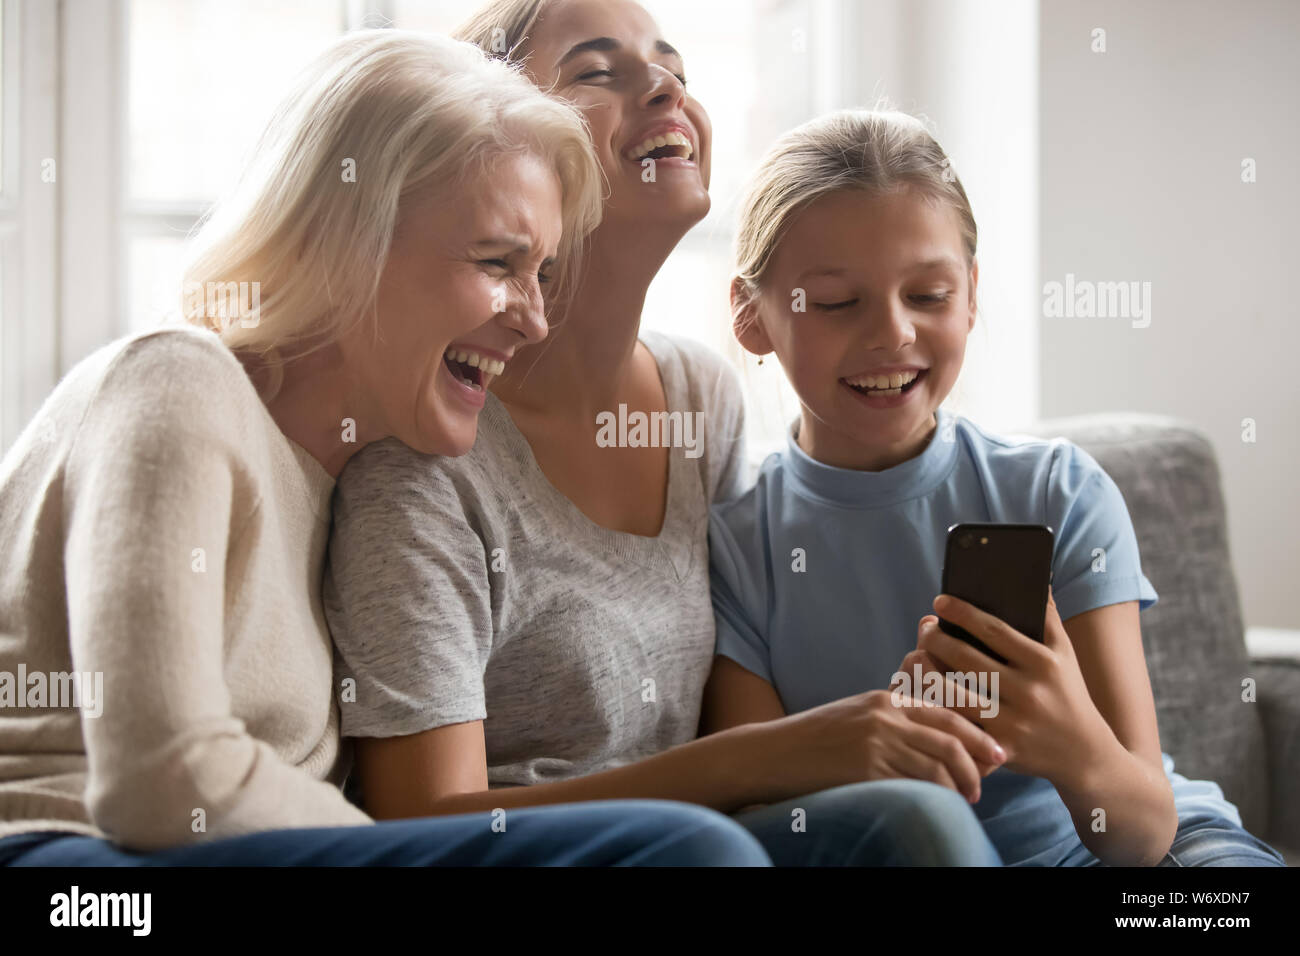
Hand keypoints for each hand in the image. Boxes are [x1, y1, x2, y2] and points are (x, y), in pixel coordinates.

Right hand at [772, 688, 1007, 804]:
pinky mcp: (866, 770)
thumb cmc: (816, 738)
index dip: (977, 729)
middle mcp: (883, 717)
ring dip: (960, 784)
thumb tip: (933, 737)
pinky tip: (944, 805)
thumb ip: (891, 718)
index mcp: (884, 699)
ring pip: (937, 764)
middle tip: (992, 774)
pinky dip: (937, 796)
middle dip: (979, 758)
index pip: (944, 709)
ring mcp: (875, 744)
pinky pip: (915, 785)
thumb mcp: (856, 715)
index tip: (996, 748)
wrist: (774, 753)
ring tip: (968, 797)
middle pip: (949, 737)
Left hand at [917, 589, 1113, 783]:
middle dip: (937, 640)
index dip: (962, 613)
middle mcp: (1029, 691)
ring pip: (956, 695)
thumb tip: (1039, 576)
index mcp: (1043, 662)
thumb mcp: (1065, 654)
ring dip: (928, 673)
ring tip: (916, 656)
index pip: (995, 630)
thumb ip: (1049, 616)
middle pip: (967, 660)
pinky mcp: (1000, 749)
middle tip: (924, 627)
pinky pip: (959, 726)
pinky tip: (920, 694)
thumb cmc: (1068, 693)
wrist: (1086, 755)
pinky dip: (937, 710)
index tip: (940, 601)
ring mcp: (1013, 723)